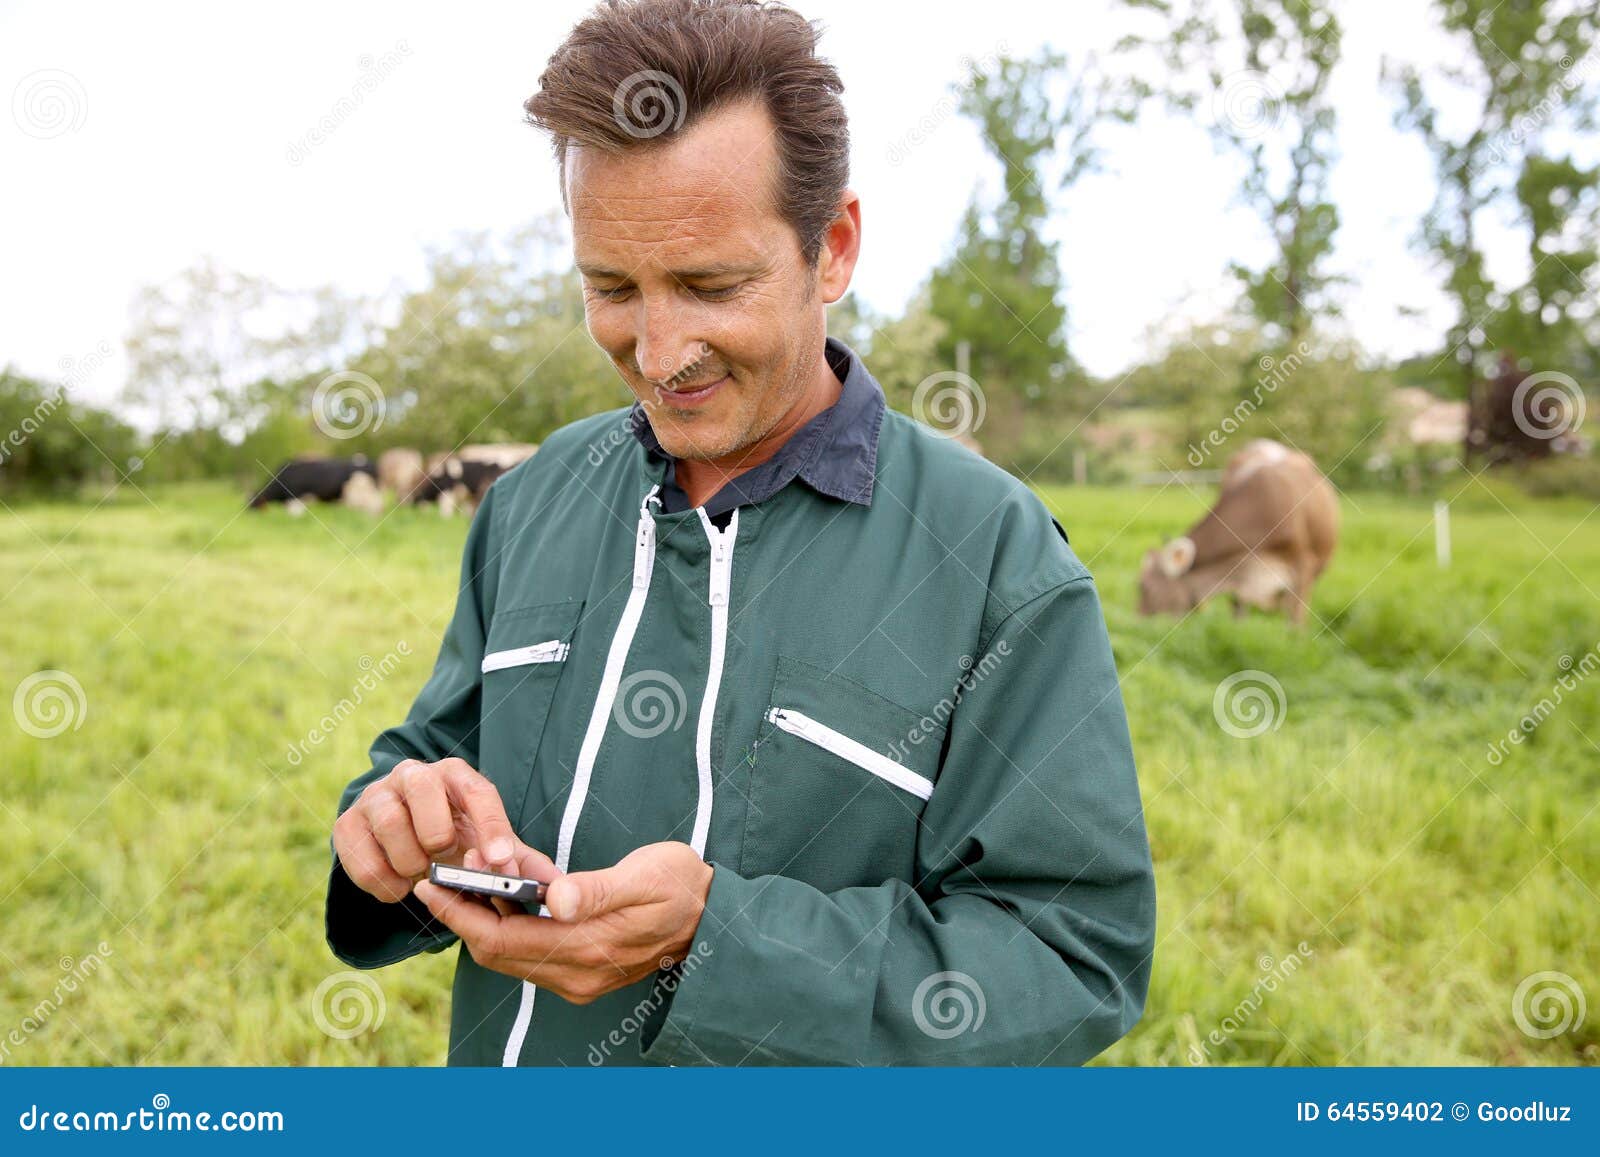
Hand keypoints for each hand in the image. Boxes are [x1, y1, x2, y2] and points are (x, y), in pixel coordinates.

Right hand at [333, 756, 527, 902]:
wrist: (403, 838)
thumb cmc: (456, 839)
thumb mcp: (489, 846)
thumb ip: (522, 864)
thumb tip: (557, 888)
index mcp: (457, 777)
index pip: (478, 792)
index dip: (491, 826)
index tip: (499, 860)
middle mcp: (414, 775)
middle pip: (422, 788)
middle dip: (436, 833)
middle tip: (441, 862)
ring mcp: (376, 796)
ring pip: (389, 821)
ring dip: (408, 860)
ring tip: (420, 876)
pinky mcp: (347, 823)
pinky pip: (357, 851)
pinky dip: (379, 879)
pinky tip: (397, 887)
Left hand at [412, 841, 713, 1004]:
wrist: (715, 917)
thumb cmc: (682, 887)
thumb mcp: (646, 875)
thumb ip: (597, 889)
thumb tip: (556, 897)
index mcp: (588, 948)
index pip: (502, 940)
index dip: (461, 913)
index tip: (433, 885)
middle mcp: (576, 975)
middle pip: (496, 952)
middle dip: (464, 914)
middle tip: (445, 873)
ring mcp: (579, 979)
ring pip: (509, 955)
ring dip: (485, 919)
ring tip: (471, 877)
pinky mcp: (582, 974)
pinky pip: (528, 955)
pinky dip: (508, 926)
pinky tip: (506, 896)